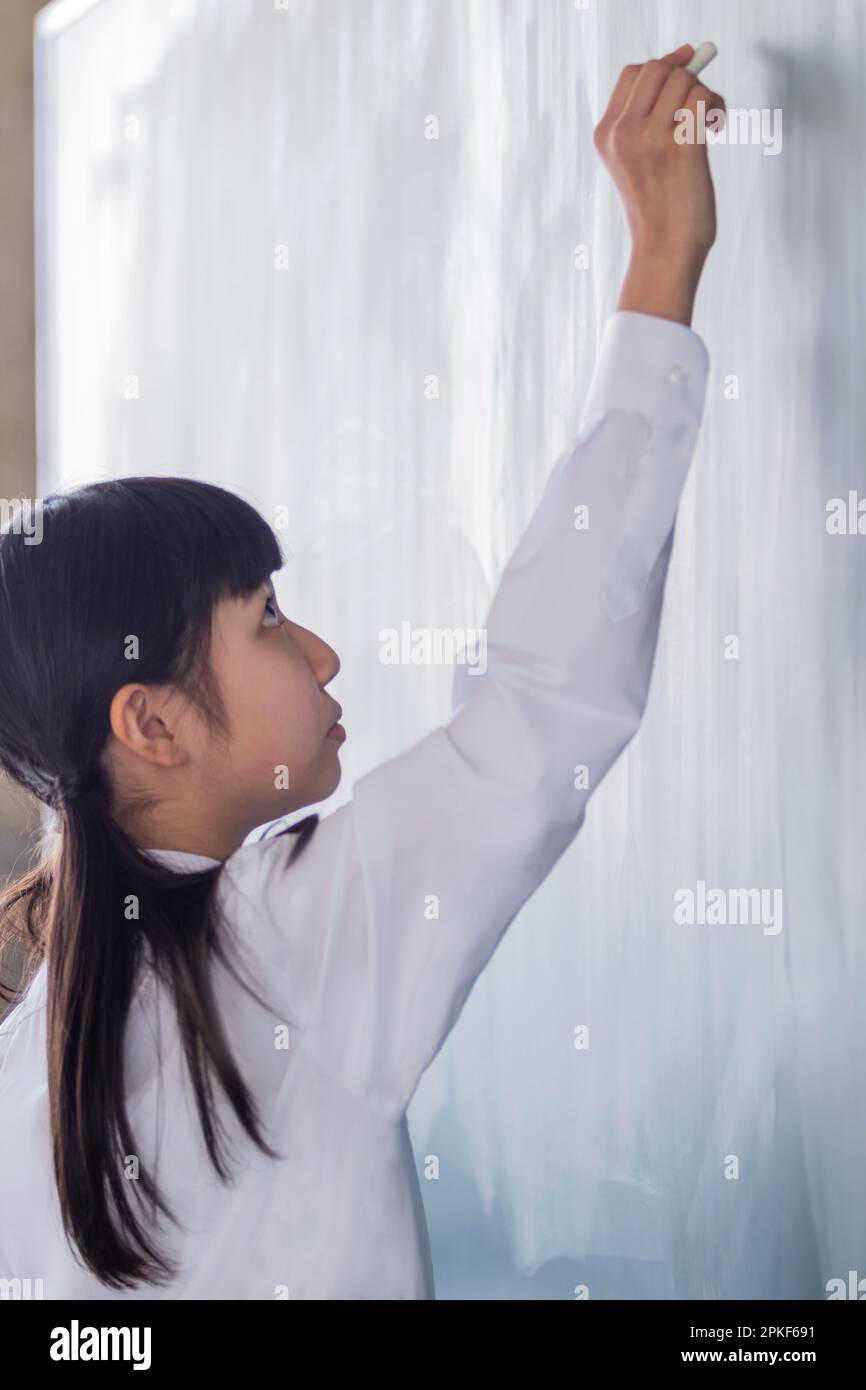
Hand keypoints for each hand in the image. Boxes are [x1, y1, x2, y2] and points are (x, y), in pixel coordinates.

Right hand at [593, 43, 724, 324]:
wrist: (663, 252)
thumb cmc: (659, 209)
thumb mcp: (638, 159)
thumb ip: (651, 116)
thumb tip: (686, 58)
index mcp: (606, 134)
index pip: (632, 73)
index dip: (663, 66)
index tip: (685, 71)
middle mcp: (623, 132)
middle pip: (658, 68)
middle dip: (685, 77)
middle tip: (697, 106)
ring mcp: (650, 138)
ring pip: (684, 79)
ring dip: (705, 94)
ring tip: (710, 121)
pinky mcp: (681, 147)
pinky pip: (703, 98)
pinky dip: (716, 107)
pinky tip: (718, 127)